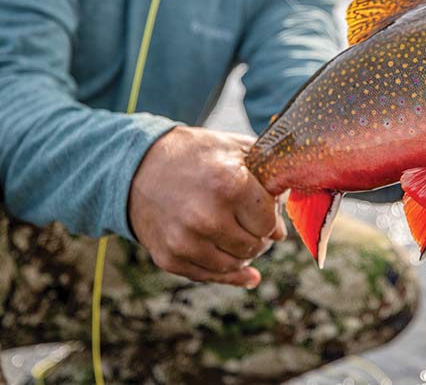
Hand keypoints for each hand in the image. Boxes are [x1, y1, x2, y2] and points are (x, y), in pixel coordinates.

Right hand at [128, 126, 285, 286]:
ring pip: (235, 265)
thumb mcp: (235, 149)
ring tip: (237, 233)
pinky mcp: (170, 258)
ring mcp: (186, 242)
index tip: (265, 209)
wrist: (138, 167)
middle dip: (259, 235)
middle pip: (255, 246)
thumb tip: (287, 215)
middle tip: (251, 222)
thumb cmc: (195, 155)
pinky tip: (241, 268)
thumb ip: (270, 175)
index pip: (269, 223)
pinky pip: (210, 277)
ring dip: (243, 253)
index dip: (271, 217)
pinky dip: (227, 273)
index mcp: (229, 185)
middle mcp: (207, 217)